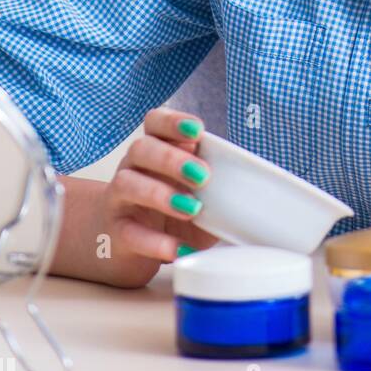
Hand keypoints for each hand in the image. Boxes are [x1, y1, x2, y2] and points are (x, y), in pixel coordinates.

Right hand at [94, 108, 217, 285]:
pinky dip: (155, 242)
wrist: (128, 246)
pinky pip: (129, 233)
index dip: (173, 122)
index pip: (155, 122)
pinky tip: (178, 248)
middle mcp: (132, 168)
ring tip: (191, 207)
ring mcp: (119, 198)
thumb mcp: (195, 194)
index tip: (197, 130)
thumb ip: (216, 186)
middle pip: (141, 148)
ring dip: (160, 194)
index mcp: (154, 150)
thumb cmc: (169, 212)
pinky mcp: (115, 231)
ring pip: (127, 184)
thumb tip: (255, 190)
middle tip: (202, 175)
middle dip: (172, 158)